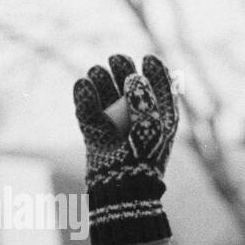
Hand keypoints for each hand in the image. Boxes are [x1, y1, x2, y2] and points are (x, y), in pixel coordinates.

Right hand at [72, 54, 178, 244]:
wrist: (122, 186)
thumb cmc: (146, 156)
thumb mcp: (154, 126)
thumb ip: (145, 99)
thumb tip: (134, 77)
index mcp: (161, 114)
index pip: (160, 83)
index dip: (155, 67)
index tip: (148, 58)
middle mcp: (136, 114)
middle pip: (127, 80)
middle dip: (122, 67)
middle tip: (117, 60)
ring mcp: (113, 120)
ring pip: (104, 88)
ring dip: (100, 76)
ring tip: (97, 73)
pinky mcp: (92, 129)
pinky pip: (86, 105)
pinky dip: (83, 93)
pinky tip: (85, 84)